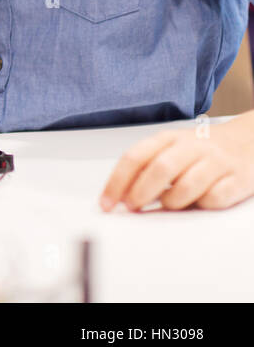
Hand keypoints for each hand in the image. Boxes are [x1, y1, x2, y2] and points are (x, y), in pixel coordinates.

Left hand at [100, 117, 253, 210]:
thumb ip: (146, 168)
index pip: (135, 157)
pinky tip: (198, 203)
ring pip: (187, 185)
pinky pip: (215, 198)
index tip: (107, 203)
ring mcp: (216, 162)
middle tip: (132, 208)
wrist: (249, 141)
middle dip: (140, 193)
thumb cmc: (201, 151)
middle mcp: (191, 147)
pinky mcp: (238, 179)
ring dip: (172, 201)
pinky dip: (202, 205)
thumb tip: (119, 196)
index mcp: (168, 138)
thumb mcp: (170, 150)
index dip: (116, 182)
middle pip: (160, 169)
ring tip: (169, 205)